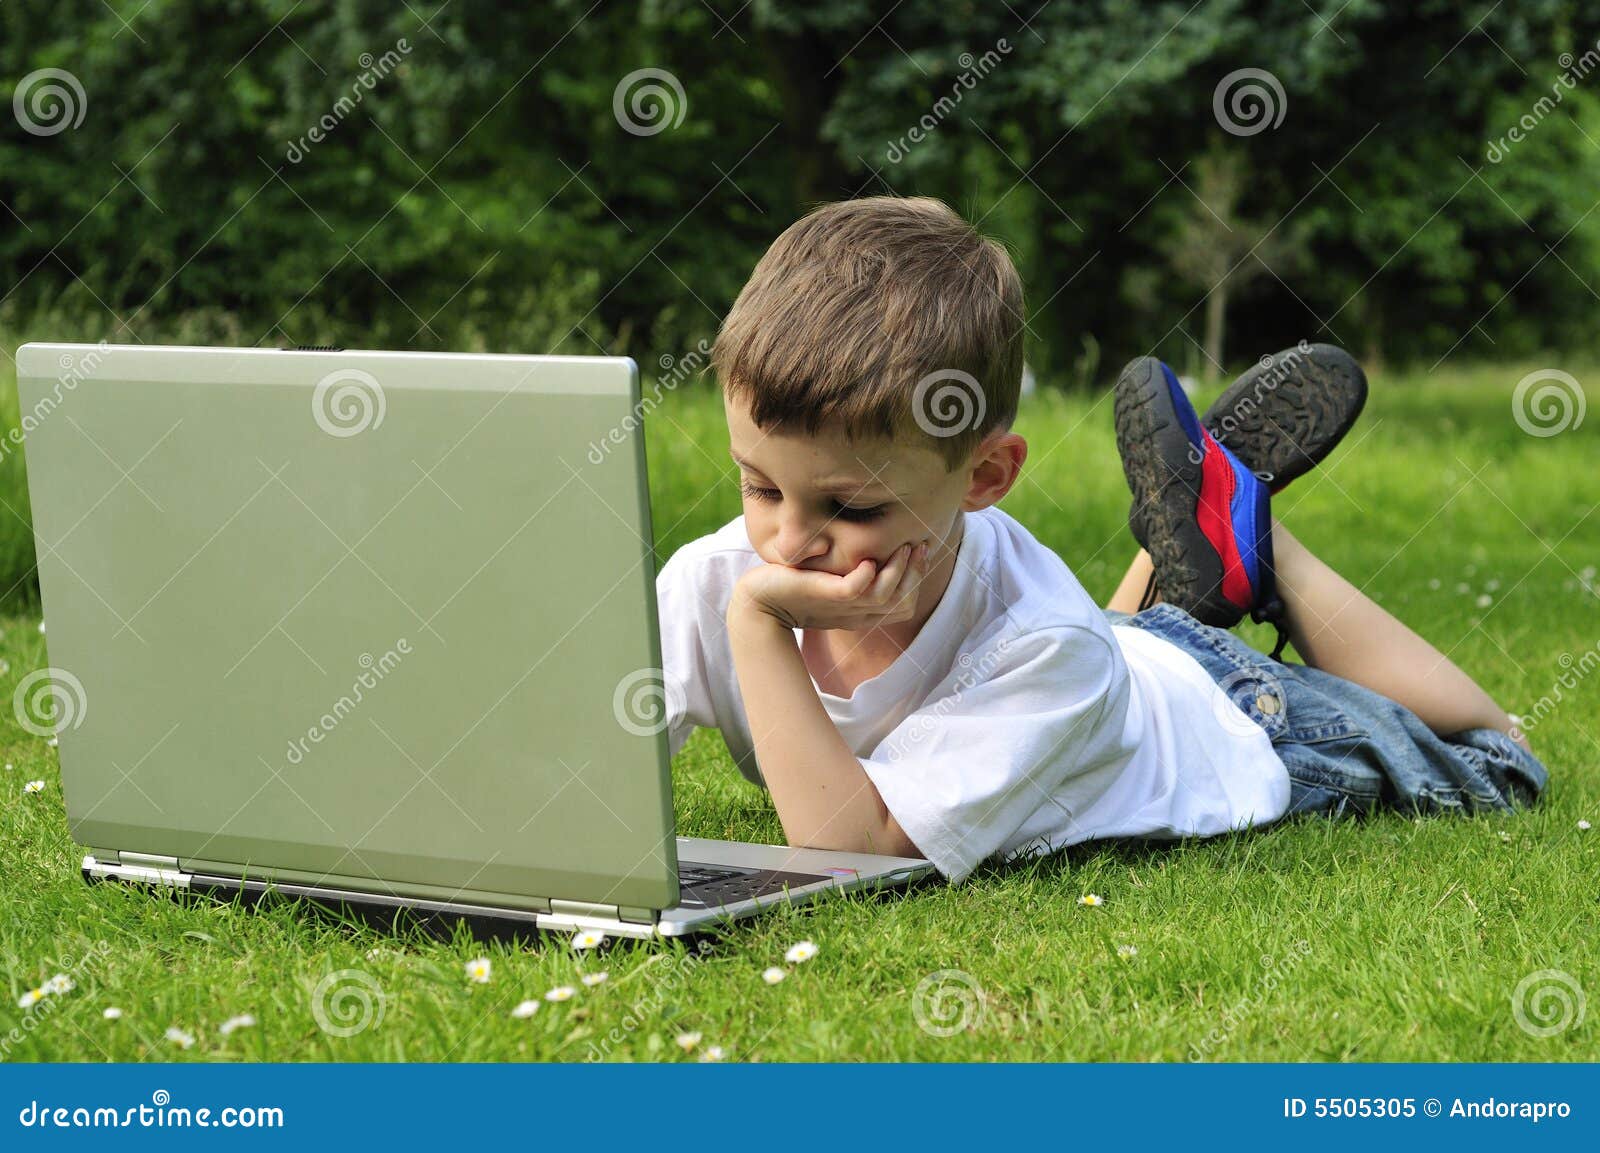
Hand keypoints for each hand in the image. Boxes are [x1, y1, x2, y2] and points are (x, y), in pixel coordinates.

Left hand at [730, 540, 930, 631]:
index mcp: (861, 613)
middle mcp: (855, 613)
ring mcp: (839, 606)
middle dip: (916, 573)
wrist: (757, 601)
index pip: (903, 605)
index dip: (916, 579)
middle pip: (902, 602)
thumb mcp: (829, 582)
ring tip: (902, 546)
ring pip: (885, 597)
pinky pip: (853, 591)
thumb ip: (853, 572)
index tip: (920, 549)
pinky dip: (865, 578)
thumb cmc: (791, 588)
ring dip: (898, 571)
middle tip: (919, 544)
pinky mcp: (822, 595)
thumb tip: (873, 547)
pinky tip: (867, 561)